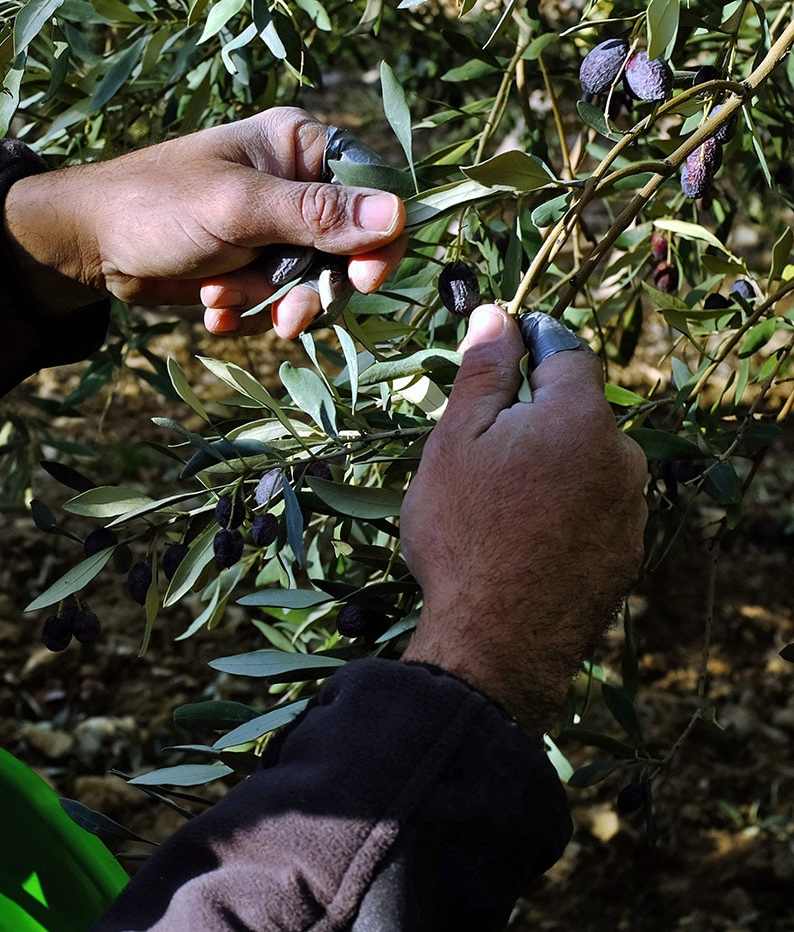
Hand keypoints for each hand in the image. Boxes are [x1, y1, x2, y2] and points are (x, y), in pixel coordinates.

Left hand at [2, 107, 405, 338]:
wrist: (90, 246)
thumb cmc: (158, 206)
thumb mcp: (239, 209)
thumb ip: (317, 215)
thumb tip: (396, 215)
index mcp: (300, 148)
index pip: (373, 192)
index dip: (376, 242)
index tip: (360, 282)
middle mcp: (295, 186)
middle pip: (347, 252)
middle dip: (310, 290)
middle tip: (286, 318)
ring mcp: (274, 231)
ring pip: (311, 286)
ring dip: (266, 304)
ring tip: (218, 299)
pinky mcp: (252, 267)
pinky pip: (276, 303)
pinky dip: (245, 314)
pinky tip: (209, 308)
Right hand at [399, 305, 647, 736]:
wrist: (496, 641)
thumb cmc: (466, 533)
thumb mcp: (456, 441)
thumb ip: (484, 374)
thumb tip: (497, 316)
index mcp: (579, 416)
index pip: (566, 352)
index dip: (531, 342)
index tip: (501, 346)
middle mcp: (620, 457)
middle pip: (576, 412)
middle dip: (535, 415)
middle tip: (480, 446)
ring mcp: (629, 511)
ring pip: (586, 463)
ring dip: (551, 464)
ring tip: (498, 502)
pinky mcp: (625, 555)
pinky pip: (593, 509)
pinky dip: (564, 509)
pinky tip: (523, 537)